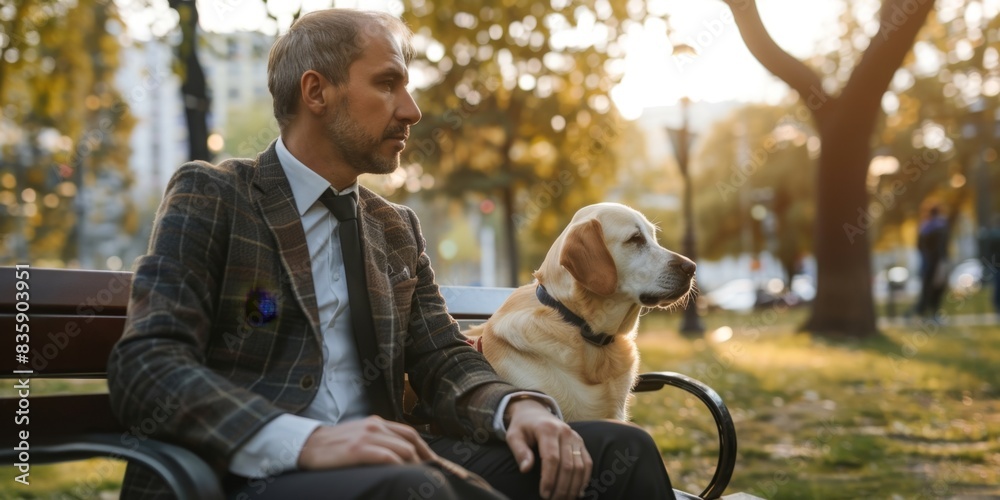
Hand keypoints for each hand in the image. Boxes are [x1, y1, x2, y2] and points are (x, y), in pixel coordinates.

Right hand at [297, 415, 436, 469]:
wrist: (306, 446)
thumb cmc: (334, 446)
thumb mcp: (359, 437)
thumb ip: (378, 441)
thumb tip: (401, 457)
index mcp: (377, 422)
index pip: (410, 433)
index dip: (426, 449)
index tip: (436, 464)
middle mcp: (375, 426)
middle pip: (411, 441)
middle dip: (425, 459)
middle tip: (432, 475)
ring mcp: (367, 436)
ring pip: (402, 449)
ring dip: (414, 466)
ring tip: (419, 480)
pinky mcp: (358, 449)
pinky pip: (387, 457)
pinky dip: (398, 467)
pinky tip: (401, 476)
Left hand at [504, 399, 591, 498]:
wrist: (535, 412)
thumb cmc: (522, 427)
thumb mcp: (514, 436)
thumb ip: (519, 452)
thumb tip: (525, 469)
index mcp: (547, 429)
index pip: (551, 458)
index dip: (549, 479)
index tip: (544, 494)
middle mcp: (565, 432)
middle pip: (568, 465)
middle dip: (561, 487)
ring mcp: (575, 437)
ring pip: (580, 466)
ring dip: (573, 487)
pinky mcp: (580, 442)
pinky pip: (587, 462)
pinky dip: (584, 479)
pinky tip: (577, 492)